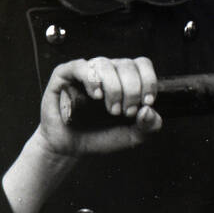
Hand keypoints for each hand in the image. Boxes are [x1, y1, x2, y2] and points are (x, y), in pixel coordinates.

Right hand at [40, 57, 162, 156]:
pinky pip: (80, 67)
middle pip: (127, 65)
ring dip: (114, 88)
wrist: (71, 148)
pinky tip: (96, 96)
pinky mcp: (64, 75)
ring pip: (106, 64)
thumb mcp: (133, 136)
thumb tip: (149, 110)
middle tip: (125, 112)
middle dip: (132, 90)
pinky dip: (92, 79)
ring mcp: (87, 71)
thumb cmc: (102, 137)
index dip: (148, 81)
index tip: (147, 102)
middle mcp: (108, 70)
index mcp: (126, 78)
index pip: (142, 65)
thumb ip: (149, 125)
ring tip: (112, 109)